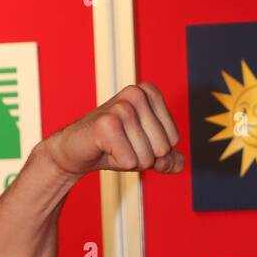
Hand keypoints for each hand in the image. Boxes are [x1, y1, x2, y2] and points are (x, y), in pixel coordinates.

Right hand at [43, 82, 183, 177]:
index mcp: (150, 93)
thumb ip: (169, 159)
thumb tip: (180, 163)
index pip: (173, 139)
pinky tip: (105, 150)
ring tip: (113, 147)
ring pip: (147, 157)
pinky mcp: (106, 124)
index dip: (156, 150)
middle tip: (122, 146)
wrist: (76, 151)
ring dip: (130, 161)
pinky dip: (119, 164)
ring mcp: (121, 106)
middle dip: (144, 157)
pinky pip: (130, 161)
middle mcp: (136, 94)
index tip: (134, 140)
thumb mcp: (146, 152)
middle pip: (162, 149)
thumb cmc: (113, 147)